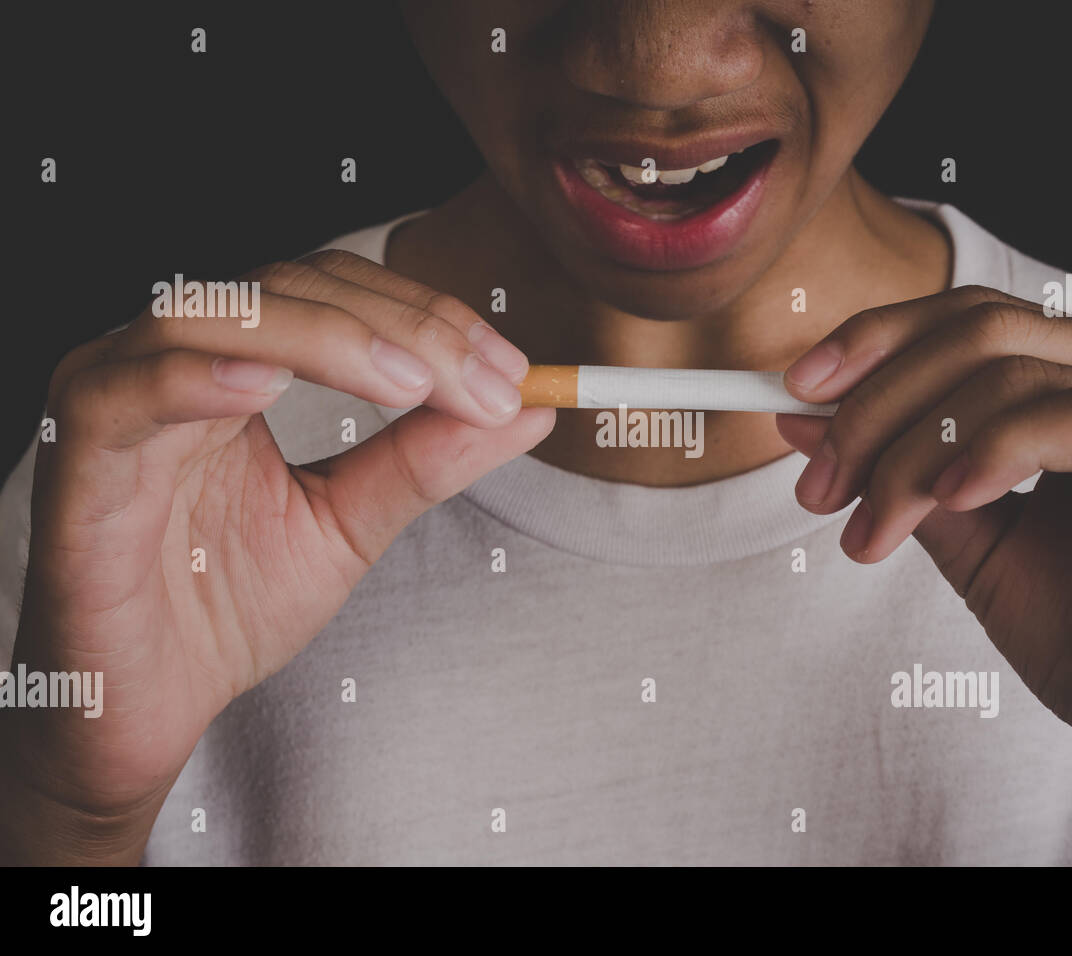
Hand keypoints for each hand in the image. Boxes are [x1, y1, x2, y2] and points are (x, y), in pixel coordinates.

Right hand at [0, 250, 553, 862]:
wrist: (150, 706)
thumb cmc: (229, 606)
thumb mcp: (350, 524)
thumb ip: (426, 461)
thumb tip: (527, 409)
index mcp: (240, 368)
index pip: (338, 296)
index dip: (429, 319)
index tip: (514, 373)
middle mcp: (178, 363)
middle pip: (289, 288)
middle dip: (402, 328)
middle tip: (487, 384)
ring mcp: (121, 401)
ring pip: (214, 315)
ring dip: (325, 338)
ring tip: (413, 382)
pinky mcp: (80, 463)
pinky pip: (127, 393)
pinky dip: (200, 377)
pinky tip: (275, 386)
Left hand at [780, 285, 1071, 863]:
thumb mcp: (979, 546)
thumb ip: (905, 471)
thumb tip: (803, 413)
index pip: (983, 315)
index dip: (880, 339)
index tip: (797, 390)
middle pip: (988, 328)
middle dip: (877, 405)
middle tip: (820, 485)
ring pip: (1017, 371)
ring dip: (914, 451)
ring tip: (870, 531)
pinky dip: (997, 450)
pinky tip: (953, 500)